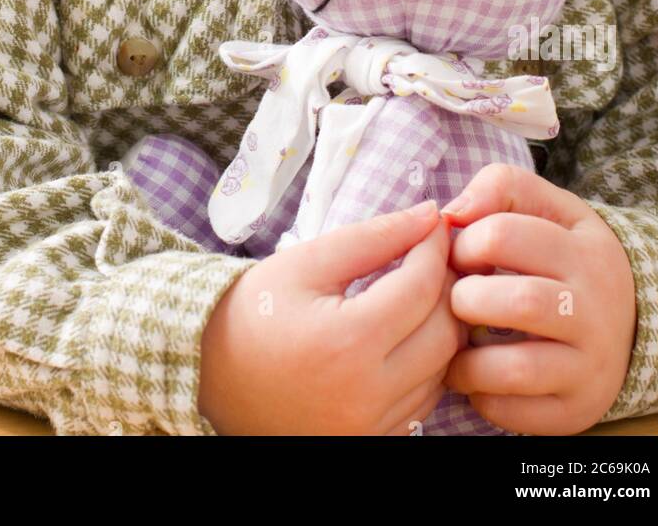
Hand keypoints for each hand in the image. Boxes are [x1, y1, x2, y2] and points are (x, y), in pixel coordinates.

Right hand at [198, 201, 464, 434]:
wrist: (211, 374)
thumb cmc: (255, 310)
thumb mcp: (308, 261)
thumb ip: (373, 236)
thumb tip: (429, 216)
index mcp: (347, 342)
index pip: (423, 287)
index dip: (435, 248)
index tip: (433, 226)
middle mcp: (365, 394)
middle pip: (444, 333)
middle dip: (446, 287)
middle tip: (431, 258)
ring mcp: (370, 426)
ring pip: (441, 370)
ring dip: (439, 327)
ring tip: (418, 293)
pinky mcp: (369, 442)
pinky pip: (423, 401)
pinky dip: (425, 365)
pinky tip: (404, 335)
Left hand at [440, 163, 637, 433]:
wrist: (630, 320)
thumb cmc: (564, 255)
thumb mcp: (549, 207)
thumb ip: (501, 187)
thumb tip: (451, 212)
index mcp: (583, 251)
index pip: (502, 235)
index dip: (462, 243)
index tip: (459, 255)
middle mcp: (594, 310)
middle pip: (516, 302)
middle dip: (464, 299)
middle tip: (456, 299)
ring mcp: (588, 366)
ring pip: (515, 368)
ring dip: (466, 359)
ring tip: (455, 344)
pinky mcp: (576, 410)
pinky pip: (517, 415)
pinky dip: (482, 398)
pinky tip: (476, 376)